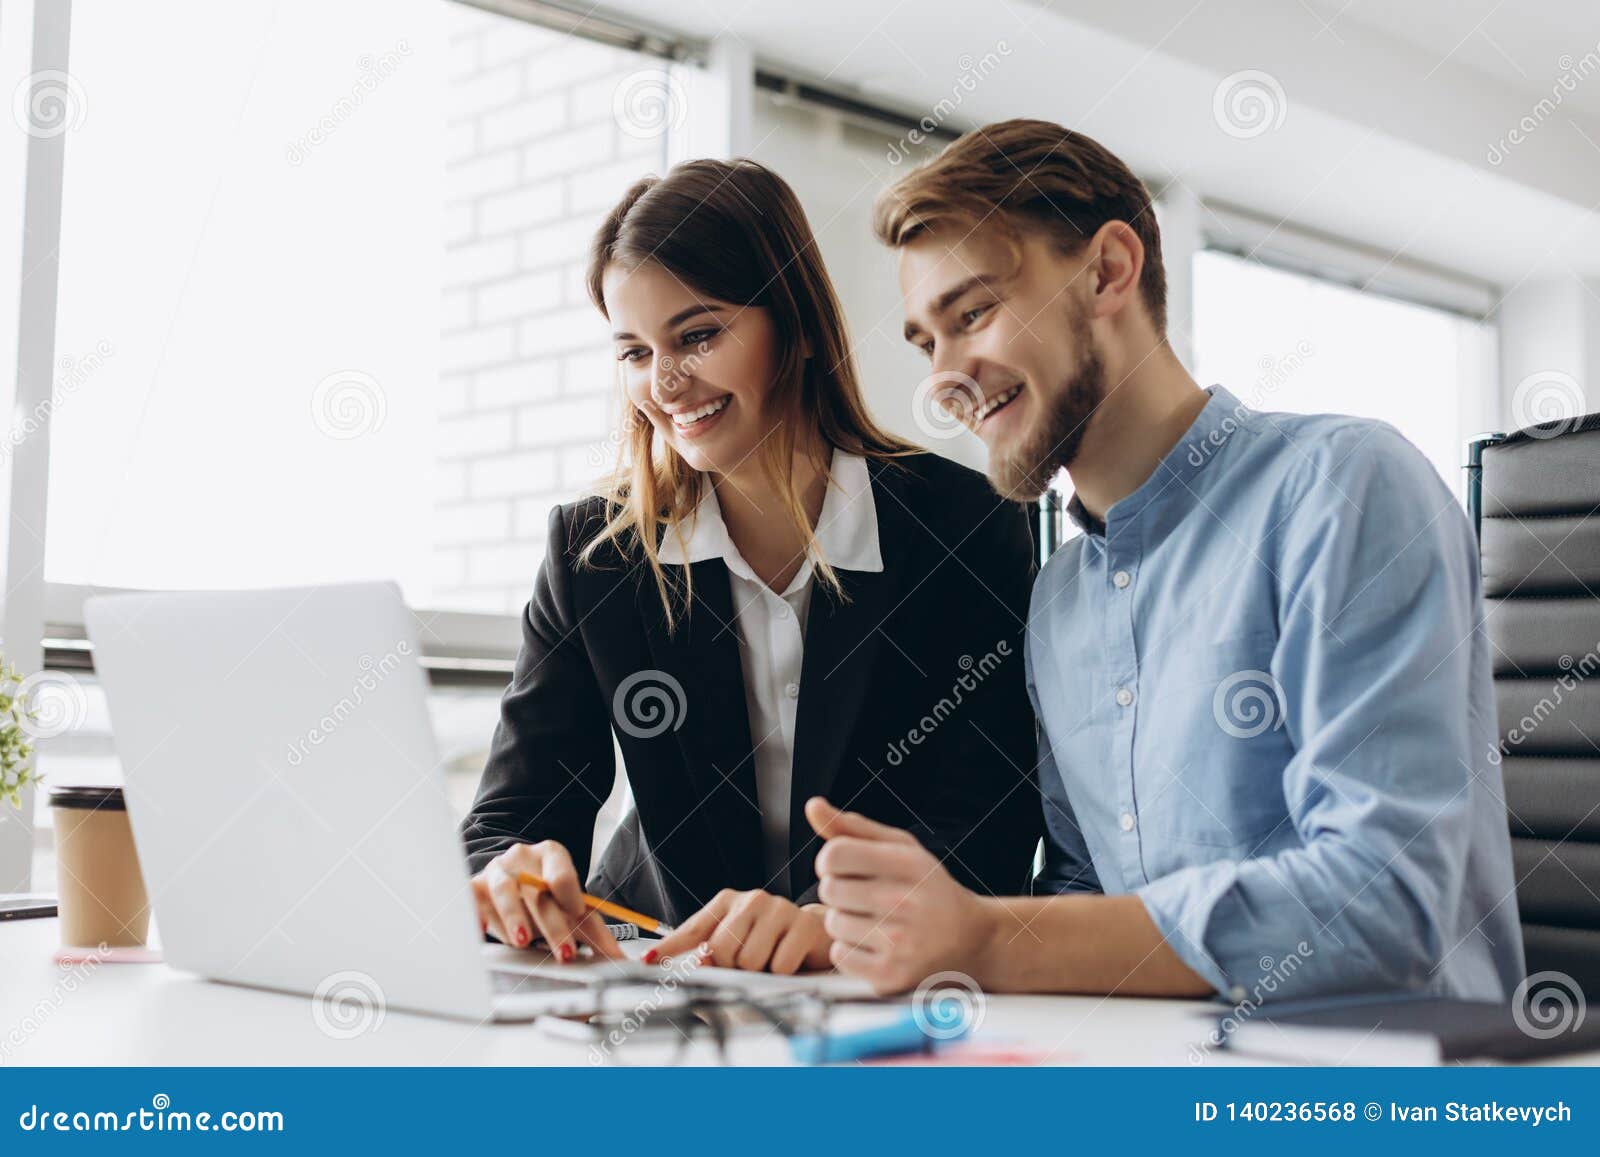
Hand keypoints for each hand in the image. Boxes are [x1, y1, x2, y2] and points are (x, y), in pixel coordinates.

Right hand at [470, 840, 622, 961]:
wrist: (511, 876)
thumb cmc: (545, 893)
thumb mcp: (572, 906)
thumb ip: (594, 930)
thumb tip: (616, 959)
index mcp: (551, 855)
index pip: (561, 872)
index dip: (569, 893)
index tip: (577, 912)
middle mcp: (522, 858)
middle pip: (537, 890)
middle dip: (552, 924)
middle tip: (565, 952)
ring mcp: (496, 871)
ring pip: (504, 891)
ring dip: (515, 918)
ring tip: (524, 942)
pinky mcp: (475, 887)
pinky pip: (471, 898)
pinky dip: (476, 914)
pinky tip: (482, 930)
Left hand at [646, 889, 831, 973]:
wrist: (817, 936)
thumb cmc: (771, 944)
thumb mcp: (737, 948)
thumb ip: (709, 956)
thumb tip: (692, 962)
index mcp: (727, 903)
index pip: (692, 930)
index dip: (669, 948)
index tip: (648, 962)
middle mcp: (750, 899)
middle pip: (720, 950)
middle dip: (733, 967)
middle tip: (751, 963)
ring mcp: (779, 909)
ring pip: (749, 960)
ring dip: (760, 971)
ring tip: (772, 960)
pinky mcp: (803, 925)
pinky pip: (779, 966)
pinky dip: (783, 974)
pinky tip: (792, 961)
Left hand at [806, 797, 996, 993]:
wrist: (970, 940)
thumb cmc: (927, 888)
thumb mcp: (900, 848)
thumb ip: (853, 827)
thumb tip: (812, 805)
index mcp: (907, 864)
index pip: (833, 855)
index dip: (830, 860)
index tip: (846, 867)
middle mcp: (904, 902)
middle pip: (828, 890)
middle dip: (839, 891)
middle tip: (865, 896)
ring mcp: (898, 942)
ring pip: (832, 924)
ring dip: (845, 922)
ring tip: (875, 920)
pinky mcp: (890, 975)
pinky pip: (839, 955)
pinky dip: (850, 950)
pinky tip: (877, 944)